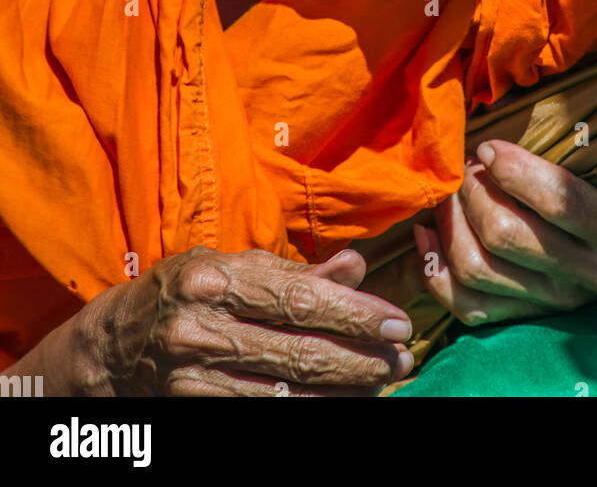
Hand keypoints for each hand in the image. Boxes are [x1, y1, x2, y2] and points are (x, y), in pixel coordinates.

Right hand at [75, 246, 413, 395]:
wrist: (112, 345)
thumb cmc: (185, 291)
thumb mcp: (231, 265)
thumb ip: (294, 270)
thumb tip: (356, 266)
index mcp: (213, 276)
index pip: (298, 297)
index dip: (354, 312)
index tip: (396, 321)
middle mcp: (200, 324)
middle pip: (297, 348)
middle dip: (359, 357)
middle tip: (401, 358)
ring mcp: (193, 373)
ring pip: (285, 390)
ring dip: (343, 389)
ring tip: (381, 381)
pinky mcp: (191, 407)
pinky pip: (263, 413)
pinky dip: (308, 408)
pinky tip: (339, 402)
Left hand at [413, 140, 596, 325]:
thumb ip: (578, 140)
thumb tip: (506, 101)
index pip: (560, 201)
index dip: (514, 169)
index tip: (489, 144)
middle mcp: (590, 275)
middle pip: (505, 235)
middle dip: (472, 190)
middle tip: (467, 163)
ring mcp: (558, 302)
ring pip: (479, 270)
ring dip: (451, 222)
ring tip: (451, 190)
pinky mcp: (530, 316)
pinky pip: (468, 306)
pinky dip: (436, 271)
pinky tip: (427, 232)